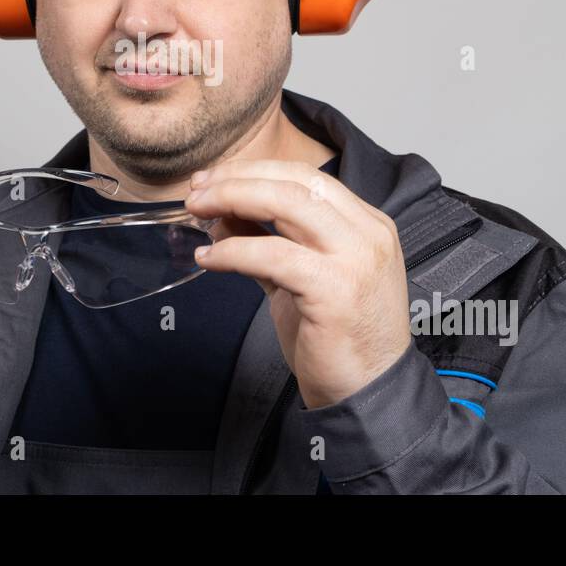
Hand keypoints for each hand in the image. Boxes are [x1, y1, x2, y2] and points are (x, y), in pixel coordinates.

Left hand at [184, 159, 411, 409]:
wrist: (368, 394)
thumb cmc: (337, 338)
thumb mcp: (300, 277)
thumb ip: (267, 242)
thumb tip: (221, 213)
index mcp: (365, 224)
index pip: (305, 176)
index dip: (253, 171)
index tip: (213, 178)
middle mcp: (367, 234)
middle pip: (294, 181)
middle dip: (237, 179)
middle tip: (197, 190)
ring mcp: (356, 259)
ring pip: (286, 204)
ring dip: (232, 200)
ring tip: (197, 211)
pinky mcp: (335, 290)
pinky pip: (273, 255)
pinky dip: (233, 250)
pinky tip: (209, 258)